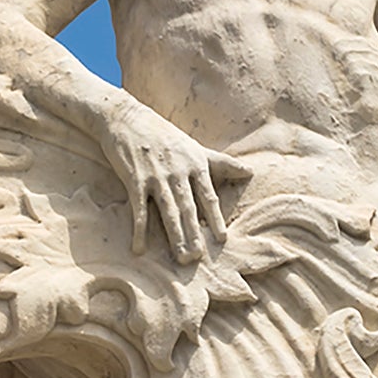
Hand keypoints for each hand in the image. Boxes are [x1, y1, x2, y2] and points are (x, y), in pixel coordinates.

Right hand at [102, 98, 249, 262]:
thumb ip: (220, 163)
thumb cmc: (163, 135)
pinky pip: (139, 209)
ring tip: (181, 259)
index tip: (222, 239)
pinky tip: (139, 248)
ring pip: (168, 211)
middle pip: (189, 208)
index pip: (209, 195)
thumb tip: (251, 173)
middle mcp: (178, 171)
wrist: (126, 119)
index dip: (216, 217)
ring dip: (174, 236)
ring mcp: (156, 176)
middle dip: (195, 234)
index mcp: (195, 164)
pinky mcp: (134, 180)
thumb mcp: (194, 146)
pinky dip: (139, 230)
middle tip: (199, 259)